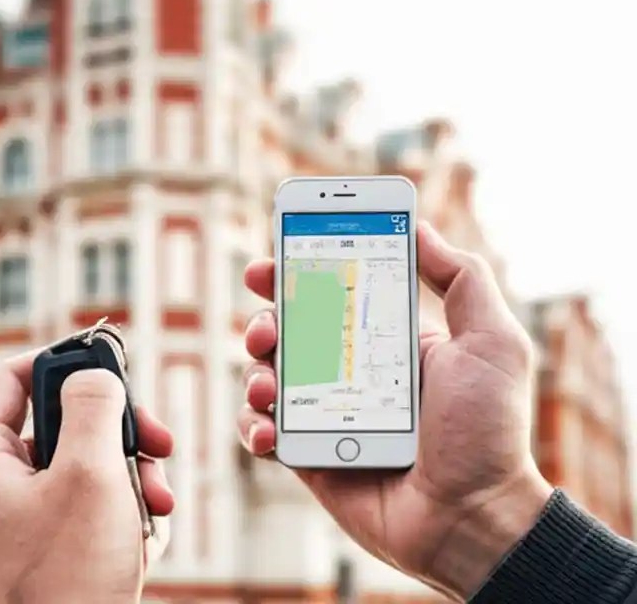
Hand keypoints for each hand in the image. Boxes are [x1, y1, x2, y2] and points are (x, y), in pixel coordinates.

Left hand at [0, 353, 175, 602]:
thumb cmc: (68, 581)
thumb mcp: (89, 475)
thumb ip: (94, 406)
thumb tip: (93, 373)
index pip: (9, 378)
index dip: (60, 359)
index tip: (109, 364)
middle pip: (61, 425)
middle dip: (118, 436)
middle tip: (158, 447)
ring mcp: (20, 523)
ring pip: (85, 470)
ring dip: (131, 482)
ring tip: (154, 514)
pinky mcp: (48, 552)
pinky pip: (91, 513)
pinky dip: (124, 520)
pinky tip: (143, 547)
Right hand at [238, 221, 552, 598]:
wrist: (472, 518)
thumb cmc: (488, 433)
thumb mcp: (491, 342)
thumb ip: (461, 278)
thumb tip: (419, 227)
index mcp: (387, 342)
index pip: (332, 293)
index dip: (296, 272)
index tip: (273, 259)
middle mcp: (350, 374)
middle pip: (287, 330)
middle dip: (265, 319)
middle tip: (269, 326)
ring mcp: (325, 416)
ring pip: (264, 377)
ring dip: (254, 372)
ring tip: (270, 386)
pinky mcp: (307, 458)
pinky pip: (261, 433)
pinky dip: (254, 427)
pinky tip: (271, 432)